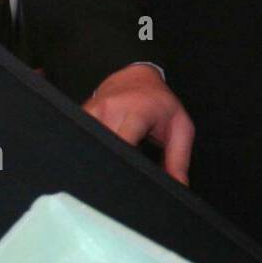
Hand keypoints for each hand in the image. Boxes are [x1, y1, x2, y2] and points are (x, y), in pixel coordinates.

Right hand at [84, 64, 193, 185]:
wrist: (139, 76)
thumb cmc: (160, 103)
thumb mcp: (180, 128)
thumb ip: (179, 159)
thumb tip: (178, 187)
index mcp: (136, 112)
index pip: (123, 142)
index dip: (123, 165)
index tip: (127, 182)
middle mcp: (111, 109)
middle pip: (103, 147)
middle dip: (110, 166)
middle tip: (118, 183)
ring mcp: (93, 110)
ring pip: (88, 143)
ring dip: (98, 157)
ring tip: (110, 168)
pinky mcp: (82, 113)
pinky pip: (81, 135)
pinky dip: (90, 148)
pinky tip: (98, 157)